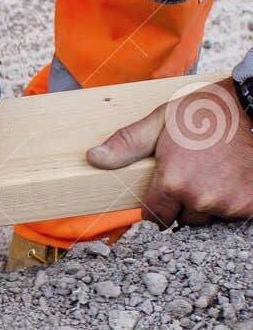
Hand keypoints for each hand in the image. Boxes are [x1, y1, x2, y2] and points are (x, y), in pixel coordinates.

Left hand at [86, 82, 252, 224]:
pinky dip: (233, 200)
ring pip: (209, 217)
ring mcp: (229, 204)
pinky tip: (233, 177)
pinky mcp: (251, 205)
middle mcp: (201, 199)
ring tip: (216, 172)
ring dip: (210, 202)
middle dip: (184, 202)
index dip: (157, 203)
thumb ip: (127, 143)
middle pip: (182, 218)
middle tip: (195, 172)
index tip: (165, 188)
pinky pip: (234, 214)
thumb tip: (94, 158)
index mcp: (173, 183)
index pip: (153, 216)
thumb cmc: (211, 111)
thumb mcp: (162, 120)